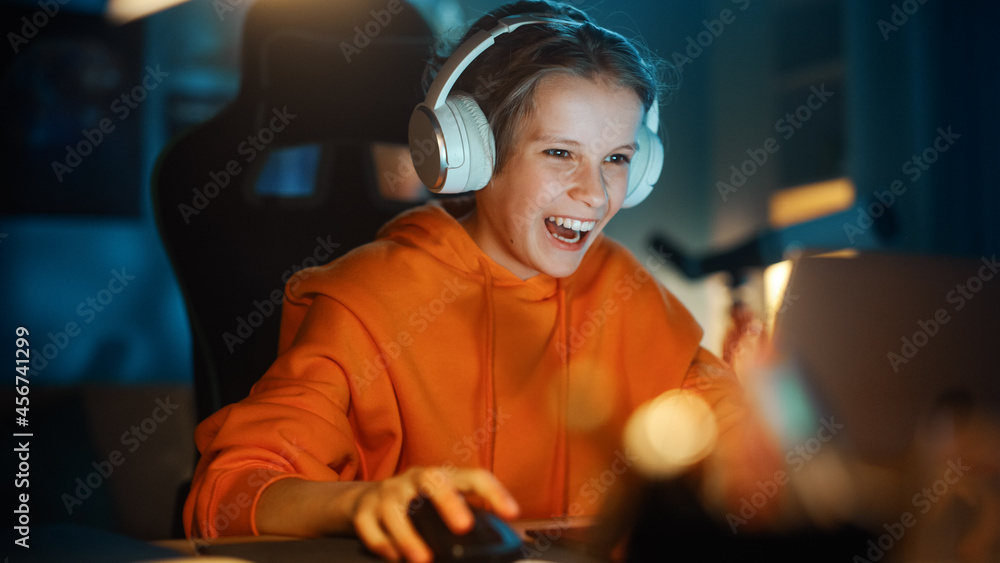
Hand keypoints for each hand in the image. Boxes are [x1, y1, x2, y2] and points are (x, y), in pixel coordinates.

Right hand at [352, 466, 519, 562]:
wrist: (365, 500)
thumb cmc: (414, 507)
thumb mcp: (439, 506)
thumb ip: (464, 519)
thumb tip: (499, 543)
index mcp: (441, 478)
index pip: (473, 477)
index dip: (494, 492)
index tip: (512, 513)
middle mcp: (413, 480)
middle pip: (432, 480)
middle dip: (448, 502)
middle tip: (463, 527)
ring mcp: (387, 493)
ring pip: (395, 509)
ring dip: (409, 536)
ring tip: (423, 558)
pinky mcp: (363, 511)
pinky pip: (369, 527)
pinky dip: (382, 545)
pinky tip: (394, 557)